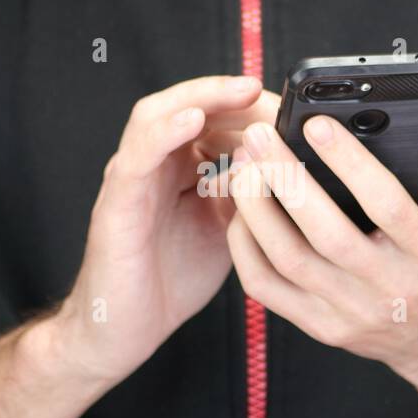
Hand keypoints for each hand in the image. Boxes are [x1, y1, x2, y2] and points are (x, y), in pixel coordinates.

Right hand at [52, 75, 279, 387]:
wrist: (126, 328)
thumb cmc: (174, 277)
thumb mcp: (231, 229)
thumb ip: (255, 197)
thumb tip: (301, 171)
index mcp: (182, 166)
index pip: (215, 116)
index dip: (253, 107)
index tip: (292, 107)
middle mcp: (156, 163)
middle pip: (189, 104)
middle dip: (233, 94)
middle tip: (273, 91)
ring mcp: (134, 177)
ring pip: (159, 114)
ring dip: (202, 97)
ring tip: (241, 90)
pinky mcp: (117, 201)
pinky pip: (138, 155)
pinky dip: (164, 131)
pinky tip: (193, 120)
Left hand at [226, 92, 417, 417]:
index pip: (384, 204)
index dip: (348, 161)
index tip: (316, 123)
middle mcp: (388, 288)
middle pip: (324, 233)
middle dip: (284, 178)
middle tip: (257, 136)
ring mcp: (350, 312)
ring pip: (288, 259)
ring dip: (256, 209)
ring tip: (241, 165)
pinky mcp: (323, 328)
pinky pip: (268, 288)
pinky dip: (246, 248)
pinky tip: (241, 212)